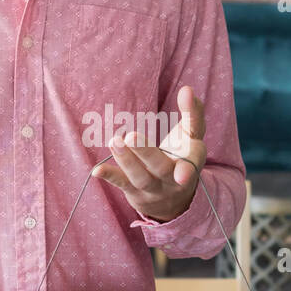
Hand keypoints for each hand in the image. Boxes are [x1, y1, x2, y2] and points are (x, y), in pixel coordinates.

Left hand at [90, 84, 205, 221]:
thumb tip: (187, 90)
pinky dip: (110, 177)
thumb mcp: (192, 136)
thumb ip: (193, 112)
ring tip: (115, 141)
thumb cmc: (182, 156)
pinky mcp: (136, 194)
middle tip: (132, 136)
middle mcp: (174, 179)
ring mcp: (155, 188)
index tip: (182, 166)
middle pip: (161, 167)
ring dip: (127, 161)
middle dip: (146, 152)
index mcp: (192, 160)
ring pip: (141, 177)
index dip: (189, 153)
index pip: (194, 154)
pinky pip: (123, 185)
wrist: (174, 199)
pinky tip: (96, 170)